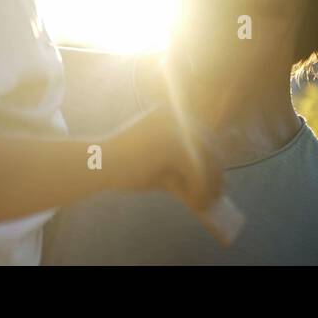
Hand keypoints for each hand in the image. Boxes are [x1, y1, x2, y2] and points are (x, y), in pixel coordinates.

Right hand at [107, 105, 223, 211]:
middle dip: (217, 174)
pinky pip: (198, 172)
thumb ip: (182, 166)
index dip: (215, 158)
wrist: (98, 163)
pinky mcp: (175, 145)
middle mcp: (178, 115)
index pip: (206, 136)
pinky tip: (196, 204)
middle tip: (216, 196)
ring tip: (204, 203)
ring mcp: (177, 128)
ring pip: (208, 160)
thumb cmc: (123, 165)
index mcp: (173, 113)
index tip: (219, 179)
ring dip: (211, 185)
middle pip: (211, 146)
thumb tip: (211, 183)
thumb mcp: (159, 162)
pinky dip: (200, 191)